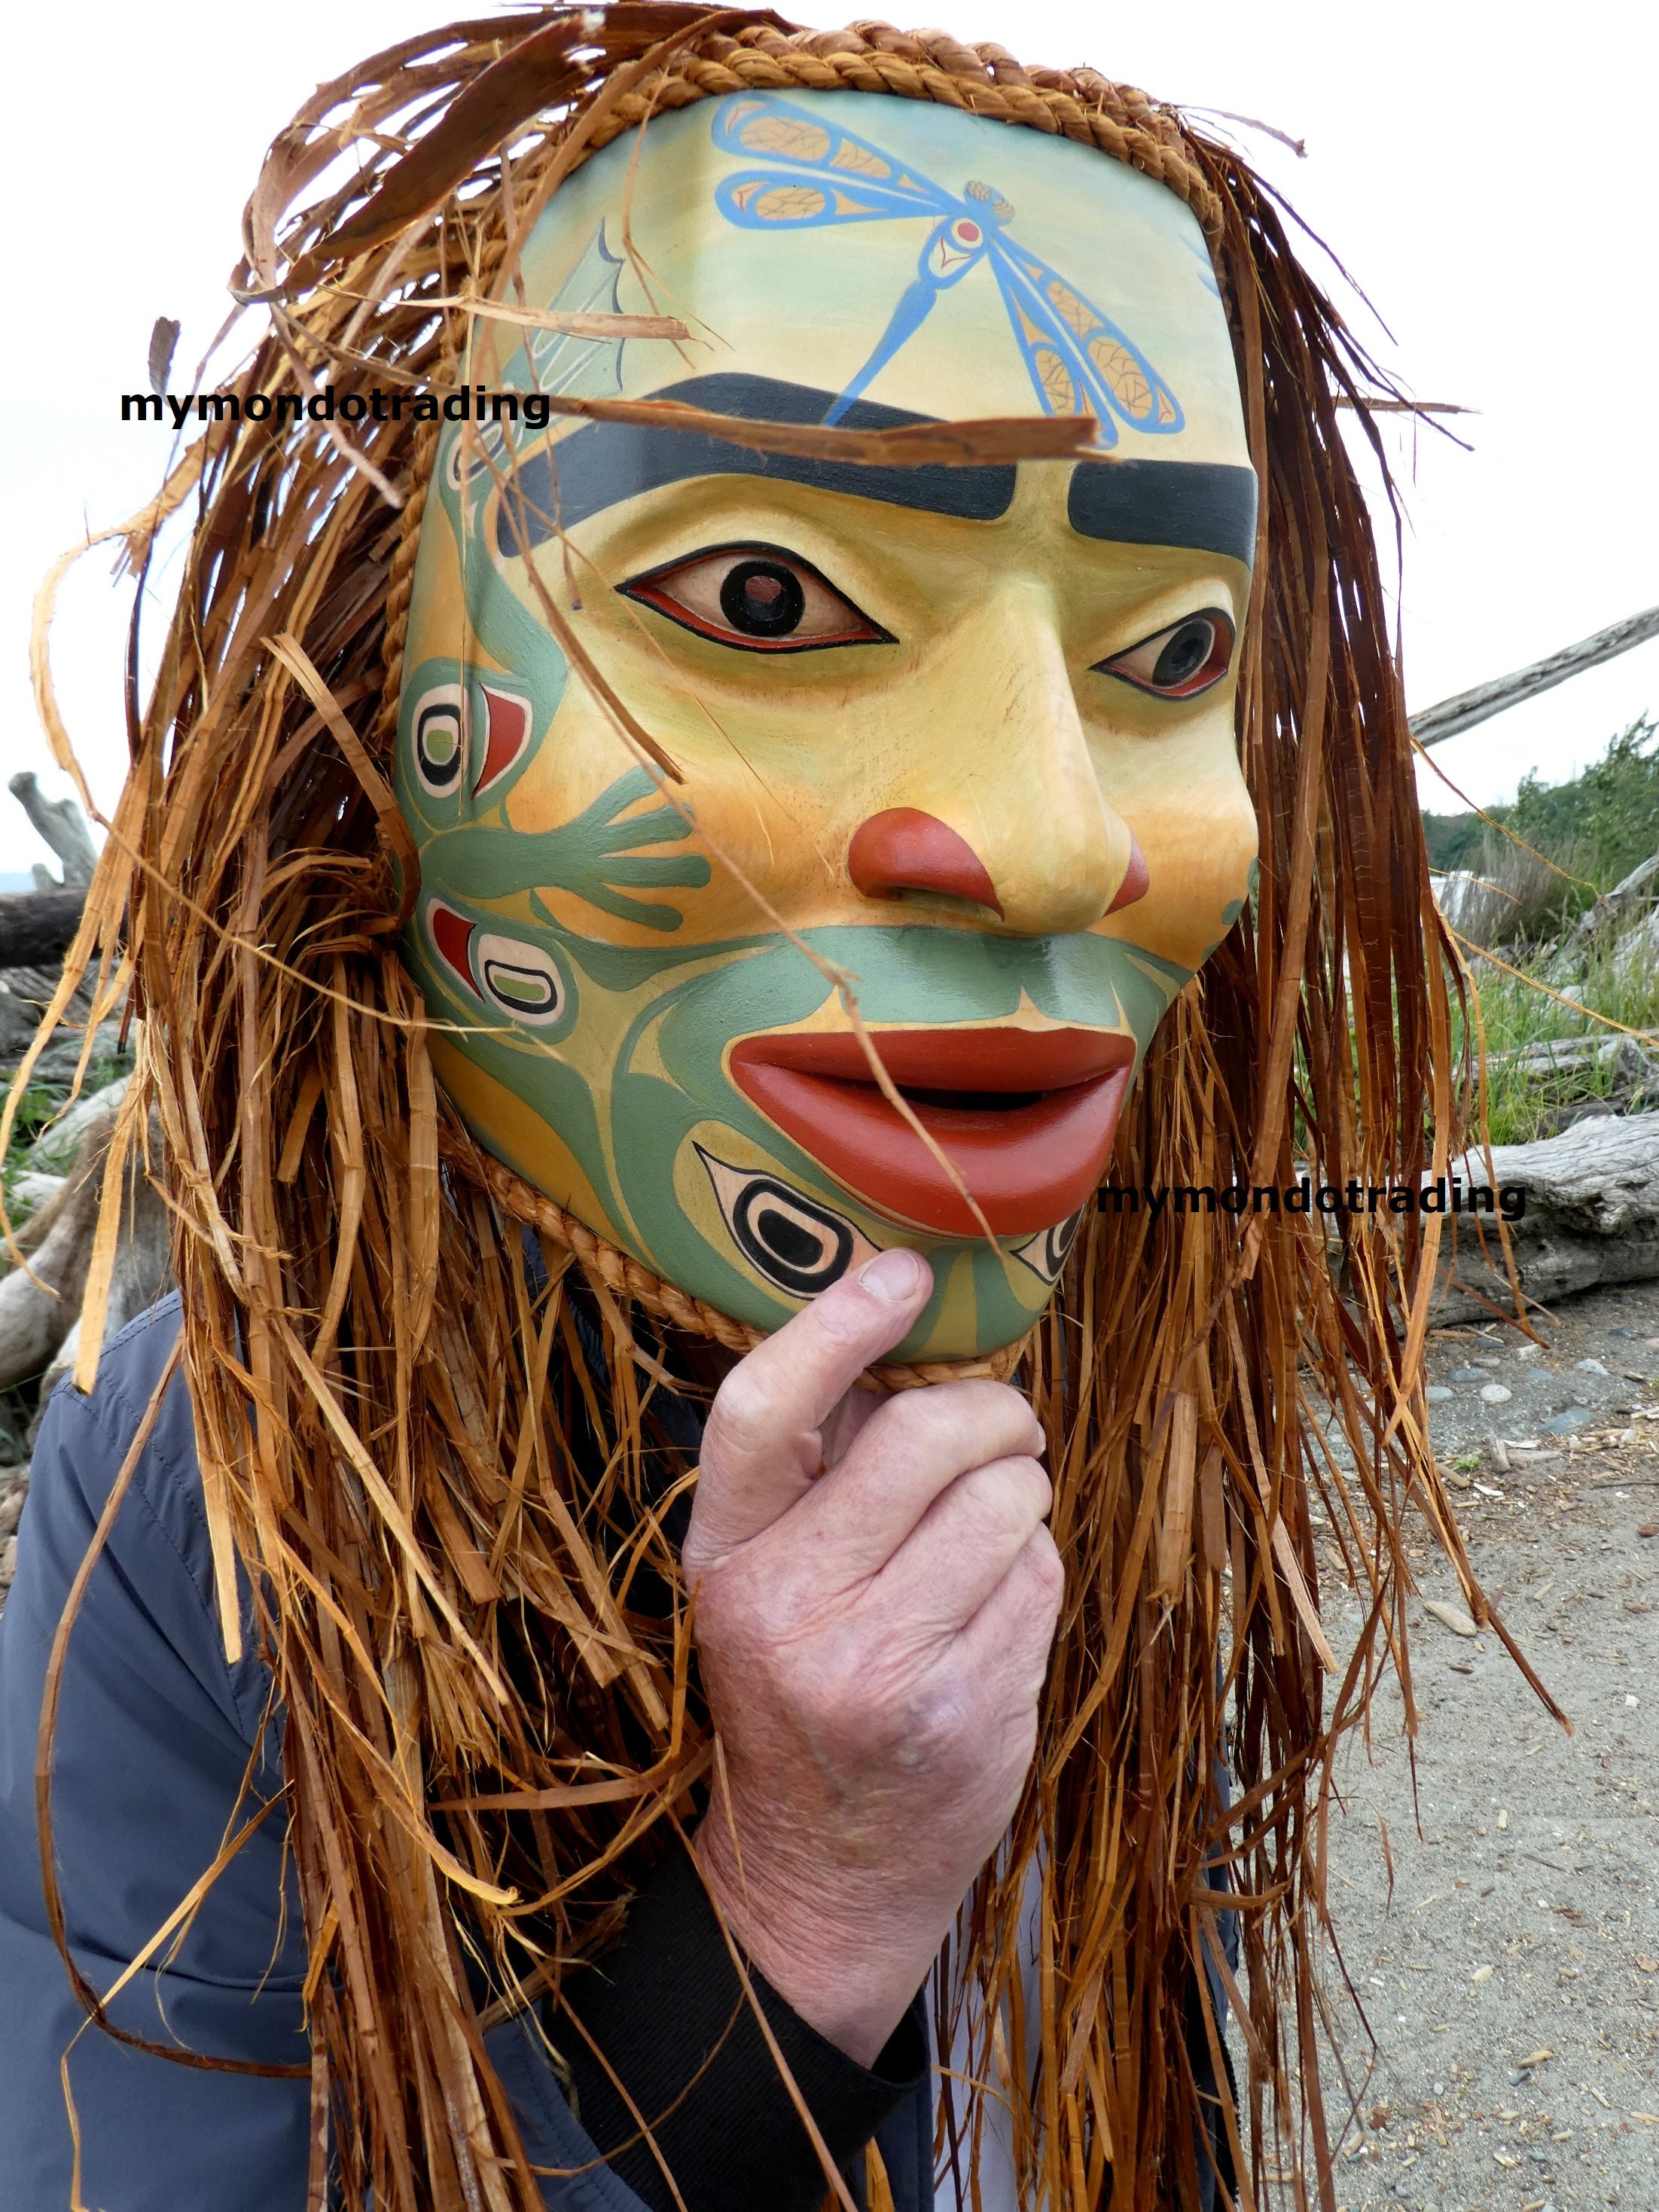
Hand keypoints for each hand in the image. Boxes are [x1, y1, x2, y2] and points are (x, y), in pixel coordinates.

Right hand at [681, 1247, 1062, 2065]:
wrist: (818, 1880)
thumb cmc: (797, 1695)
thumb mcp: (760, 1584)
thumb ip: (815, 1471)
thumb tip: (903, 1338)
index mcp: (728, 1559)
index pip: (762, 1410)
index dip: (836, 1324)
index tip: (900, 1274)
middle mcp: (795, 1608)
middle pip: (925, 1434)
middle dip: (990, 1412)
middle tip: (1002, 1424)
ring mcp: (886, 1665)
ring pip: (1005, 1499)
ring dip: (1018, 1492)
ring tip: (990, 1528)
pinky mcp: (972, 1709)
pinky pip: (1042, 1577)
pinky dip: (1032, 1571)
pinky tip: (993, 1610)